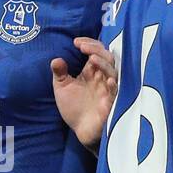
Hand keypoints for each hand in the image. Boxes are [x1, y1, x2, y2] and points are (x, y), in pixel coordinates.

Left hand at [52, 37, 117, 152]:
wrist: (81, 130)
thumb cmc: (74, 108)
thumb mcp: (62, 88)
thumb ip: (60, 73)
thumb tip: (56, 59)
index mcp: (92, 72)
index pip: (96, 51)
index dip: (89, 44)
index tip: (76, 42)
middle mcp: (102, 78)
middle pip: (107, 58)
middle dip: (96, 50)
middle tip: (83, 47)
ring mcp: (108, 90)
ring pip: (113, 72)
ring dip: (104, 64)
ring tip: (92, 59)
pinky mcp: (111, 103)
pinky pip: (116, 93)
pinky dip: (113, 86)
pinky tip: (107, 81)